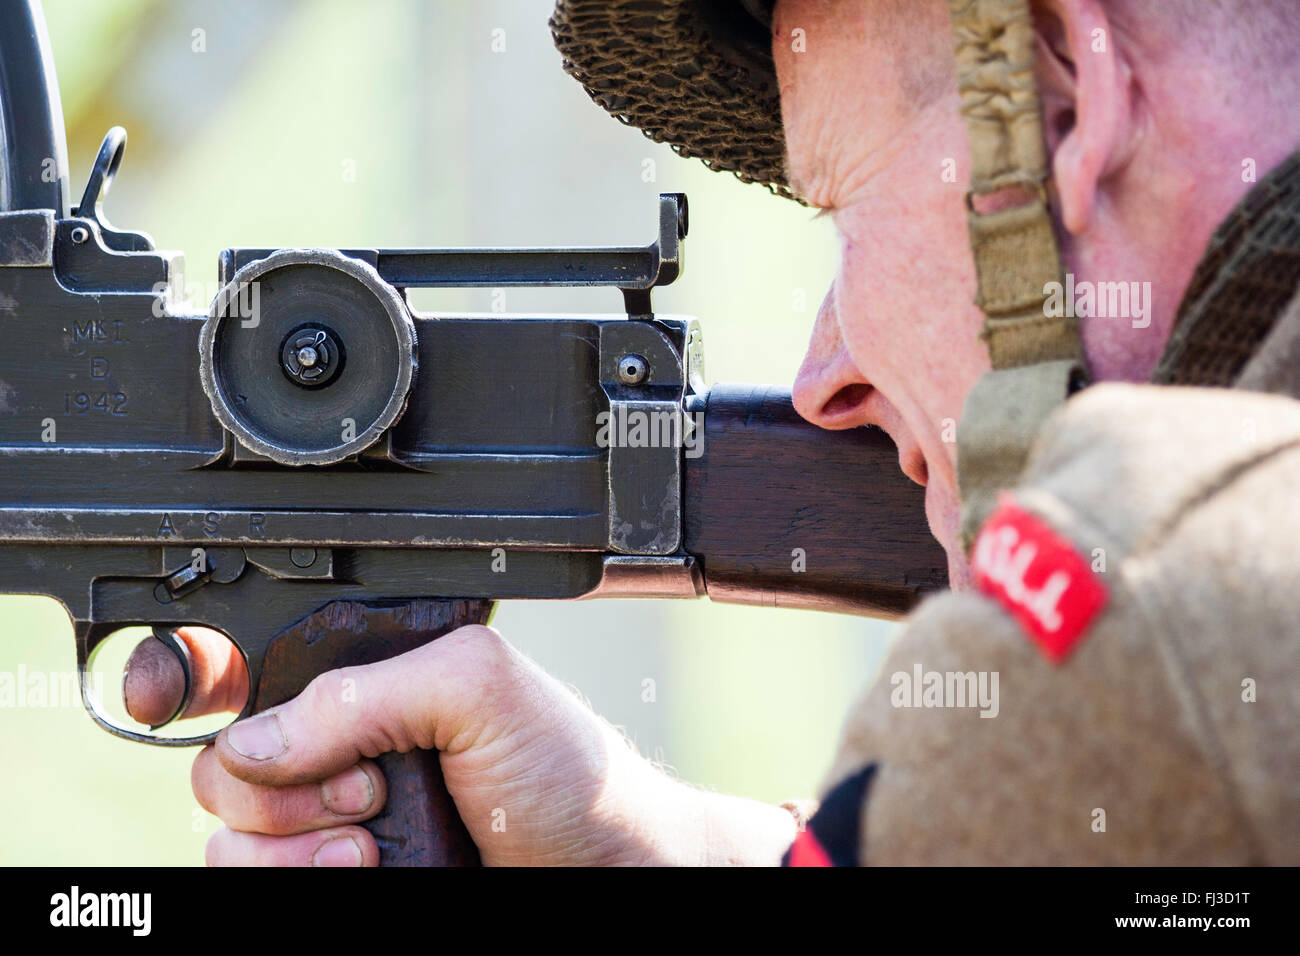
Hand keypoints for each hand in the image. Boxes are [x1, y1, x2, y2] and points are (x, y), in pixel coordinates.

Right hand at [124, 625, 796, 865]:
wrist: (604, 869)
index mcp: (369, 682)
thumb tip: (253, 743)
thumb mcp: (478, 690)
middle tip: (367, 792)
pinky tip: (370, 869)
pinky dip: (299, 879)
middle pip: (226, 767)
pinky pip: (265, 881)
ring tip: (372, 843)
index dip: (220, 694)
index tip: (235, 719)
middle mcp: (341, 749)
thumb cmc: (568, 773)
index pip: (252, 677)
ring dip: (290, 845)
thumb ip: (362, 693)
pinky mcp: (336, 875)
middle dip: (279, 787)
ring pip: (232, 836)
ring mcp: (332, 821)